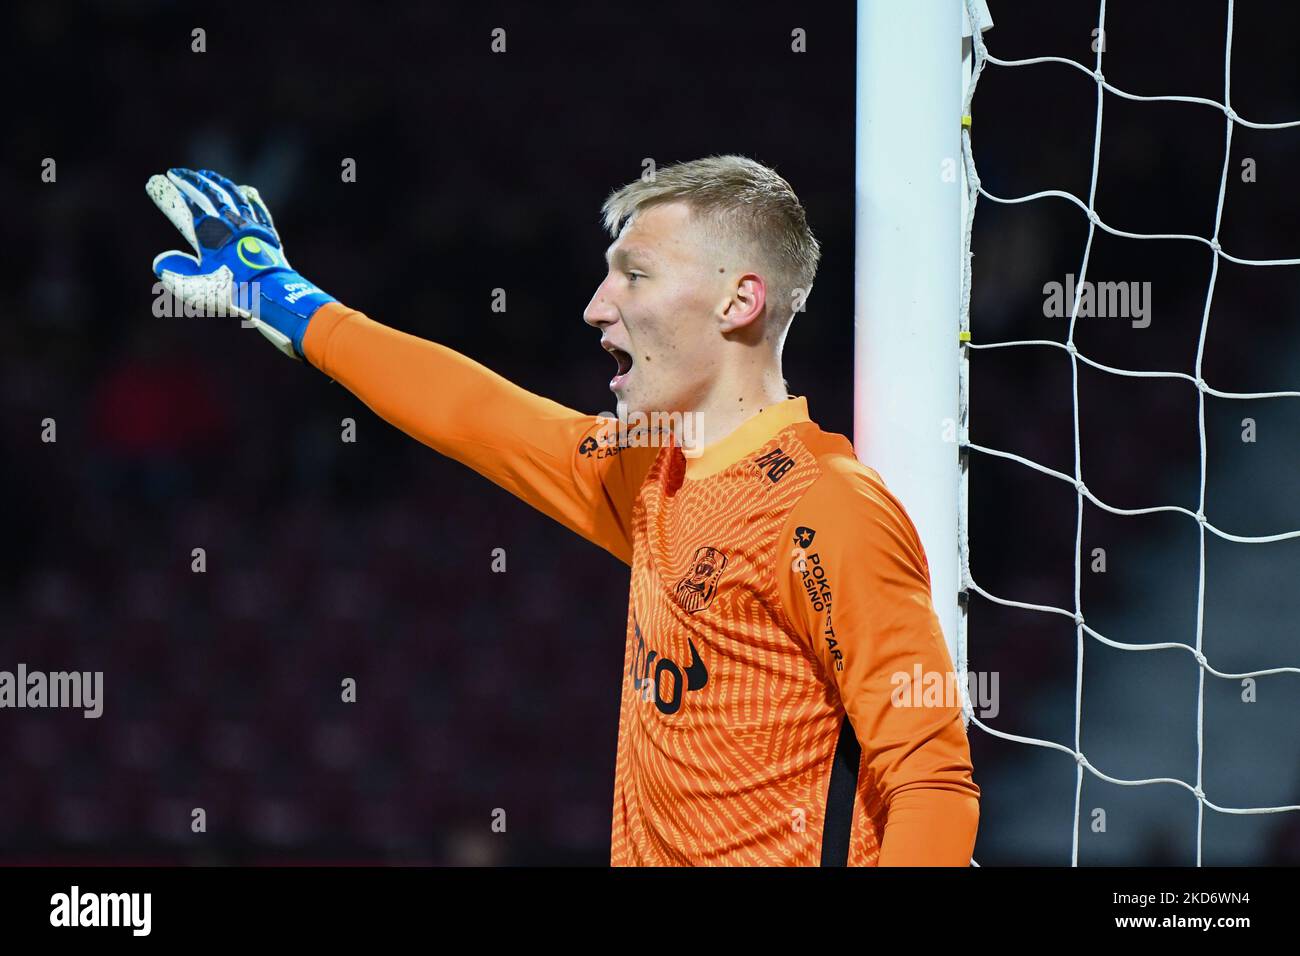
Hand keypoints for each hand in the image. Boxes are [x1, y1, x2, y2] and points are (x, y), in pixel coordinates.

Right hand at [146, 168, 334, 358]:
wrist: (271, 294)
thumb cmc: (232, 291)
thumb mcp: (195, 287)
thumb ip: (175, 272)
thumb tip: (160, 263)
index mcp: (210, 232)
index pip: (187, 204)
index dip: (173, 191)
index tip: (160, 179)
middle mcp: (230, 222)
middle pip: (210, 193)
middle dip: (191, 180)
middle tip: (177, 172)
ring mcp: (251, 226)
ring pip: (234, 195)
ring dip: (218, 183)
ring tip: (207, 175)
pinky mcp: (268, 234)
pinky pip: (258, 209)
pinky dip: (249, 198)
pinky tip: (246, 192)